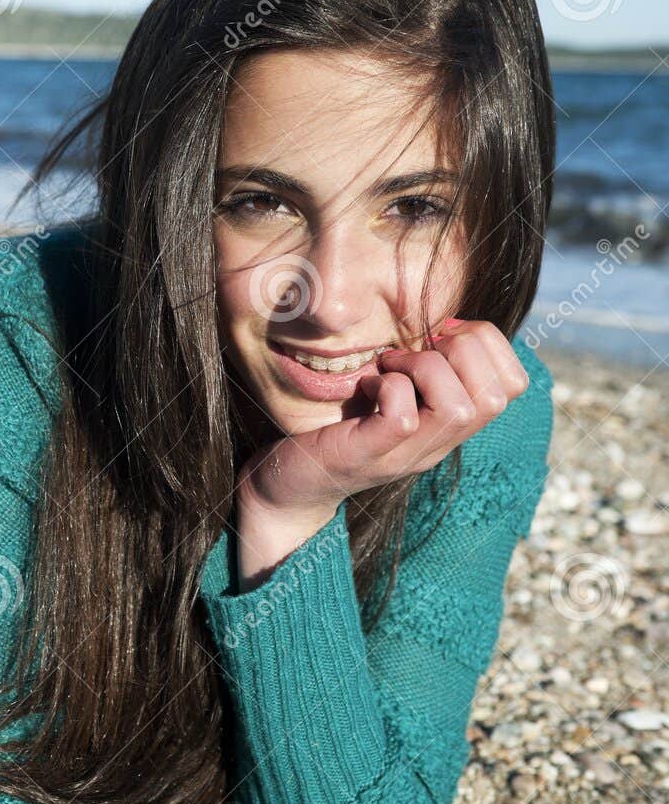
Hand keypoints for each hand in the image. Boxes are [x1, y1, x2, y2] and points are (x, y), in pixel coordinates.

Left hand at [234, 320, 528, 584]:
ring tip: (390, 365)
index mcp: (449, 424)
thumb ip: (424, 365)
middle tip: (414, 349)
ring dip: (425, 368)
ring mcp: (405, 454)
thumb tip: (448, 319)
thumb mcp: (393, 389)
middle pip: (498, 396)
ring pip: (459, 408)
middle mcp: (437, 444)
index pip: (513, 385)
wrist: (289, 484)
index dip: (488, 343)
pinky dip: (389, 388)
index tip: (439, 334)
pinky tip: (368, 385)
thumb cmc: (338, 425)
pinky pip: (403, 417)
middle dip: (463, 350)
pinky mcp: (367, 455)